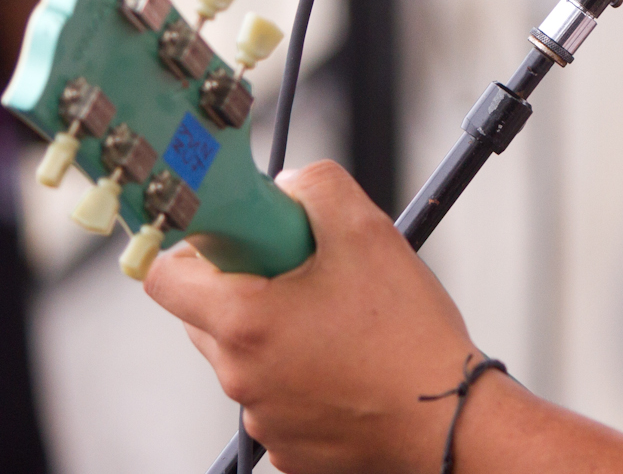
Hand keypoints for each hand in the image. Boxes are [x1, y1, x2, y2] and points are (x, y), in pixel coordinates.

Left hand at [147, 160, 487, 473]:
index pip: (167, 277)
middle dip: (248, 287)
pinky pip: (276, 397)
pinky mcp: (285, 444)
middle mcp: (240, 376)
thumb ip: (318, 188)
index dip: (200, 247)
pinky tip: (350, 365)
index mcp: (245, 322)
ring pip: (246, 357)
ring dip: (279, 333)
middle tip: (307, 276)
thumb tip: (289, 186)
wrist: (447, 419)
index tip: (244, 241)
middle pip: (207, 315)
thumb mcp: (370, 233)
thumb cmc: (410, 337)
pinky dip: (302, 377)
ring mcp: (260, 417)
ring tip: (342, 324)